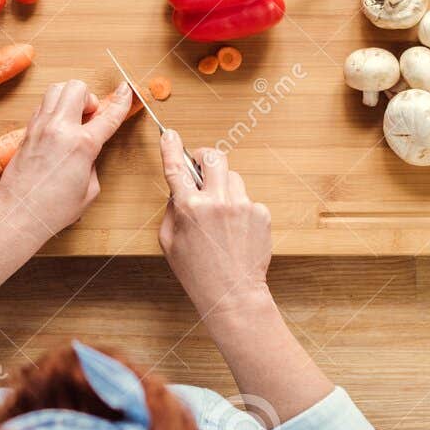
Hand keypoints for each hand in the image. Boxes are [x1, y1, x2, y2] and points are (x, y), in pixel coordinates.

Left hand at [0, 80, 131, 242]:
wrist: (19, 213)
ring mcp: (40, 126)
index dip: (122, 101)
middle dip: (89, 97)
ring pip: (56, 89)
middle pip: (77, 88)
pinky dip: (54, 109)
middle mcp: (60, 128)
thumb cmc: (53, 208)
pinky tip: (57, 128)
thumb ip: (93, 163)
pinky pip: (43, 105)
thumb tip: (89, 153)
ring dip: (69, 98)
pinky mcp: (27, 131)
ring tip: (73, 118)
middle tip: (90, 117)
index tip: (127, 90)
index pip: (108, 115)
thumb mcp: (90, 190)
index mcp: (82, 144)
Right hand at [159, 132, 273, 318]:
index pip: (176, 168)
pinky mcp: (260, 213)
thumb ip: (173, 211)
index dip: (171, 147)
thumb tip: (180, 191)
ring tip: (221, 215)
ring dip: (224, 187)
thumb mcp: (169, 242)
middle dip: (205, 157)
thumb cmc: (197, 272)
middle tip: (201, 165)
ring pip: (232, 178)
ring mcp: (242, 205)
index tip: (170, 135)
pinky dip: (240, 209)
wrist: (233, 294)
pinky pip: (247, 199)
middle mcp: (217, 202)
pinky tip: (236, 231)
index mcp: (190, 208)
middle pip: (214, 158)